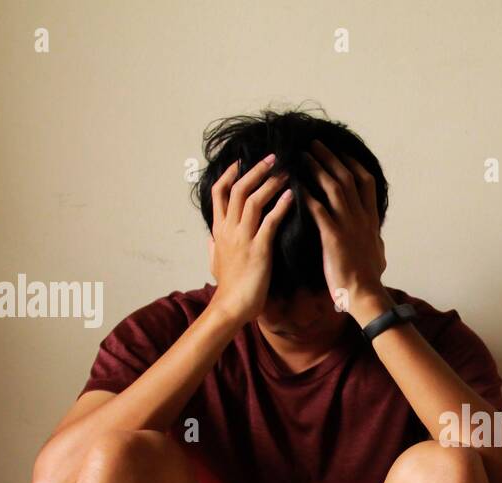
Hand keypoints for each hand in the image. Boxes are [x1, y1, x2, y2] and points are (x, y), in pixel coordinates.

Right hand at [207, 155, 293, 323]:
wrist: (232, 306)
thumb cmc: (227, 287)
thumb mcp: (214, 262)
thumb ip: (213, 246)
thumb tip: (210, 239)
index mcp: (219, 229)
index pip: (220, 192)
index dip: (230, 174)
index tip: (241, 160)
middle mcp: (229, 229)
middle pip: (238, 189)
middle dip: (255, 170)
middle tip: (272, 157)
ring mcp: (242, 238)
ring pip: (253, 200)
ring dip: (270, 182)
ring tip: (285, 170)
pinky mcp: (259, 249)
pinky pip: (270, 221)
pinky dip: (280, 206)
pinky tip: (291, 195)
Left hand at [303, 139, 388, 323]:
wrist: (365, 294)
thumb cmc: (369, 278)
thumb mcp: (377, 252)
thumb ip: (374, 237)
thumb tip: (376, 235)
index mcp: (370, 219)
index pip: (365, 182)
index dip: (352, 163)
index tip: (340, 151)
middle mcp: (361, 217)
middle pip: (347, 177)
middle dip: (330, 158)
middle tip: (315, 144)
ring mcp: (348, 225)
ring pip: (333, 188)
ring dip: (316, 169)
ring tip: (302, 156)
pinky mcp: (333, 237)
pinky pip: (318, 210)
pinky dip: (306, 195)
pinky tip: (294, 186)